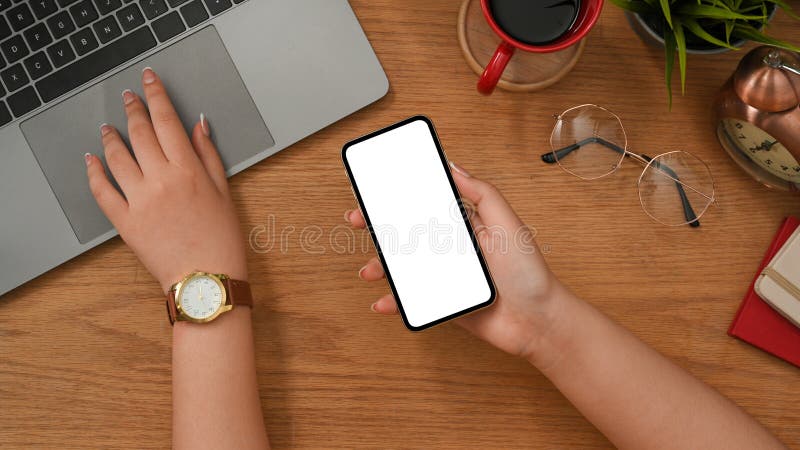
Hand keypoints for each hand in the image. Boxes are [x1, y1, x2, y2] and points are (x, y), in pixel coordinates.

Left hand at [85, 68, 246, 292]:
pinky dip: (93, 172)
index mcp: (188, 170)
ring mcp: (140, 201)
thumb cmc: (221, 239)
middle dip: (133, 110)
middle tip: (128, 97)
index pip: (167, 121)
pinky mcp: (125, 222)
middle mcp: (161, 180)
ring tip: (109, 126)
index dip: (156, 96)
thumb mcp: (224, 192)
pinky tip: (91, 160)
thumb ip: (208, 156)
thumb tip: (198, 126)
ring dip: (111, 136)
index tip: (149, 80)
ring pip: (118, 157)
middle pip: (141, 134)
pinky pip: (102, 191)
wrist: (206, 278)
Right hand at [345, 162, 566, 360]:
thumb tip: (454, 167)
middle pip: (408, 233)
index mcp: (466, 225)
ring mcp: (446, 276)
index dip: (401, 196)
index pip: (427, 204)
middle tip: (356, 221)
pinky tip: (383, 303)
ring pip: (404, 267)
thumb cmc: (529, 273)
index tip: (378, 188)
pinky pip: (412, 299)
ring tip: (370, 270)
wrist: (538, 322)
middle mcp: (453, 248)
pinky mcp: (444, 302)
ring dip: (381, 266)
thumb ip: (481, 194)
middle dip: (378, 226)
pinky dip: (394, 301)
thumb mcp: (507, 223)